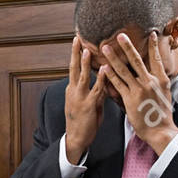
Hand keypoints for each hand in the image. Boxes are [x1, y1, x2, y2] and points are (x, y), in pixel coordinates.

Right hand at [63, 35, 109, 164]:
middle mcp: (73, 91)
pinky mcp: (88, 105)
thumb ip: (96, 91)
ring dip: (85, 63)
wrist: (76, 139)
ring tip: (87, 50)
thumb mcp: (89, 104)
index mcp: (72, 89)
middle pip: (73, 68)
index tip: (77, 42)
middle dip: (75, 52)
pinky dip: (101, 78)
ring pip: (82, 76)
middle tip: (76, 38)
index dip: (75, 54)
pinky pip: (96, 89)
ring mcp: (80, 98)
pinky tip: (105, 69)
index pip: (73, 68)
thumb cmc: (84, 122)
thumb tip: (105, 82)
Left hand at [103, 31, 177, 152]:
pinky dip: (110, 75)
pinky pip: (118, 84)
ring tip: (105, 48)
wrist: (160, 130)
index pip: (157, 59)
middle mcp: (151, 82)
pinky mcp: (130, 99)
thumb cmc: (161, 114)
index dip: (154, 46)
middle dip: (128, 46)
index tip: (152, 34)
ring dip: (113, 58)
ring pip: (124, 70)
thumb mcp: (165, 94)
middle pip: (137, 60)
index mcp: (162, 80)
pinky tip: (103, 67)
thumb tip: (157, 74)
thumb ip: (159, 82)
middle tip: (120, 34)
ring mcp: (140, 90)